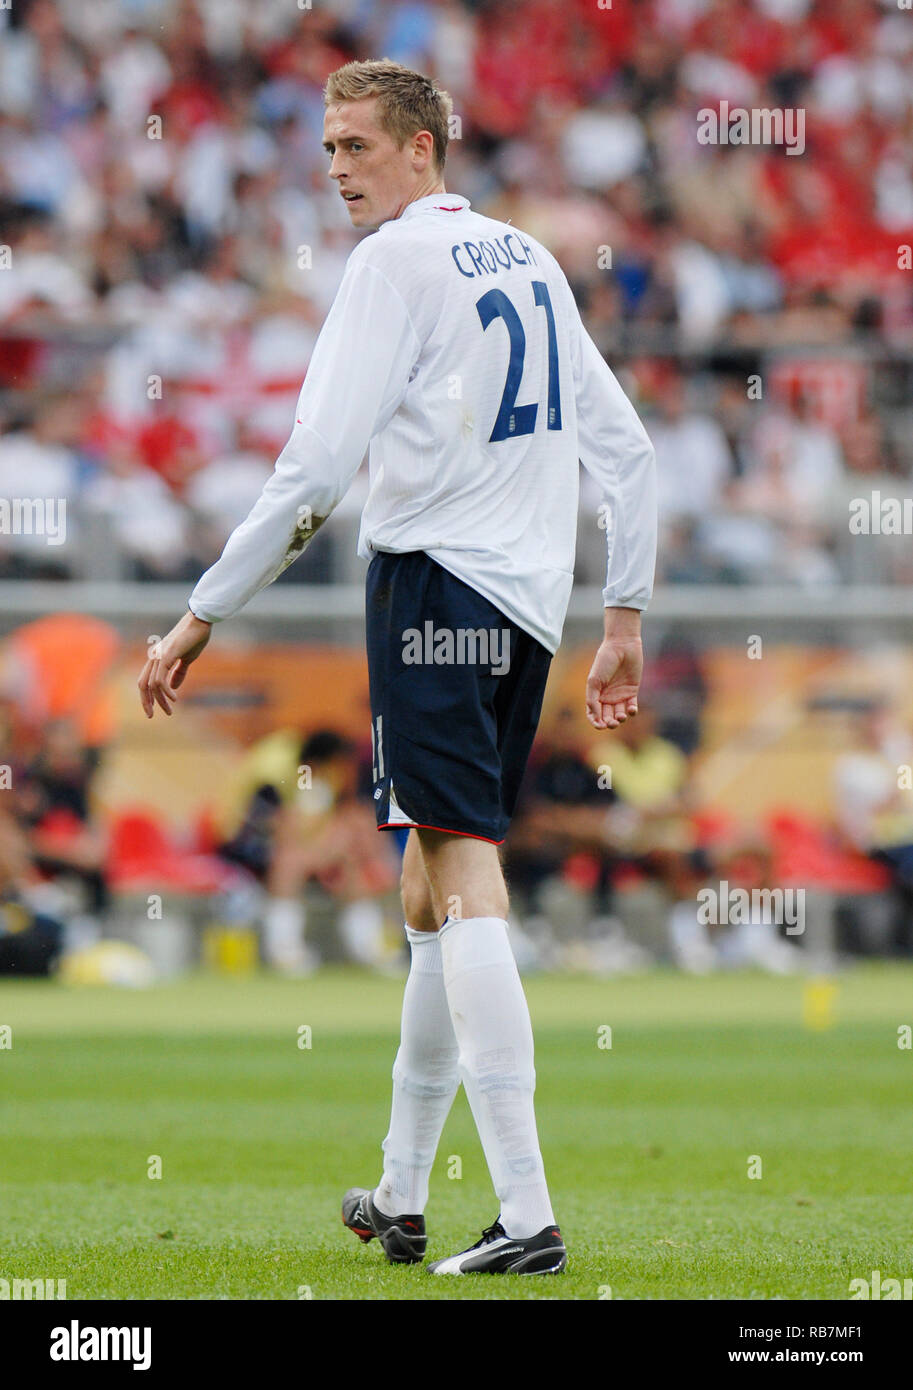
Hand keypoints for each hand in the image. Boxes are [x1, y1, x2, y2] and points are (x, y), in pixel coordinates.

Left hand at [138, 610, 211, 718]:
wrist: (200, 623)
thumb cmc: (194, 638)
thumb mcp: (187, 659)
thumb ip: (179, 672)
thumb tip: (173, 687)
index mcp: (156, 658)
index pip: (145, 681)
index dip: (146, 697)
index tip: (153, 710)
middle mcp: (154, 657)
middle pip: (143, 684)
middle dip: (146, 702)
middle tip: (152, 716)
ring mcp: (159, 655)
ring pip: (152, 684)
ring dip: (160, 700)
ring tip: (170, 710)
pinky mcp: (166, 655)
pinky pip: (160, 678)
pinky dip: (165, 691)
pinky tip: (174, 698)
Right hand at [585, 609, 642, 729]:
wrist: (622, 647)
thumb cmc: (605, 661)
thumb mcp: (594, 681)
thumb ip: (592, 699)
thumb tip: (595, 716)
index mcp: (595, 694)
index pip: (593, 714)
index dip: (595, 722)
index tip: (600, 725)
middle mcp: (607, 696)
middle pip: (607, 716)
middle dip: (609, 723)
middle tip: (612, 722)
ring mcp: (620, 695)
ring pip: (619, 714)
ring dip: (620, 719)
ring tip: (621, 716)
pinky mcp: (632, 691)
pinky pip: (632, 707)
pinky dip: (632, 712)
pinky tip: (631, 710)